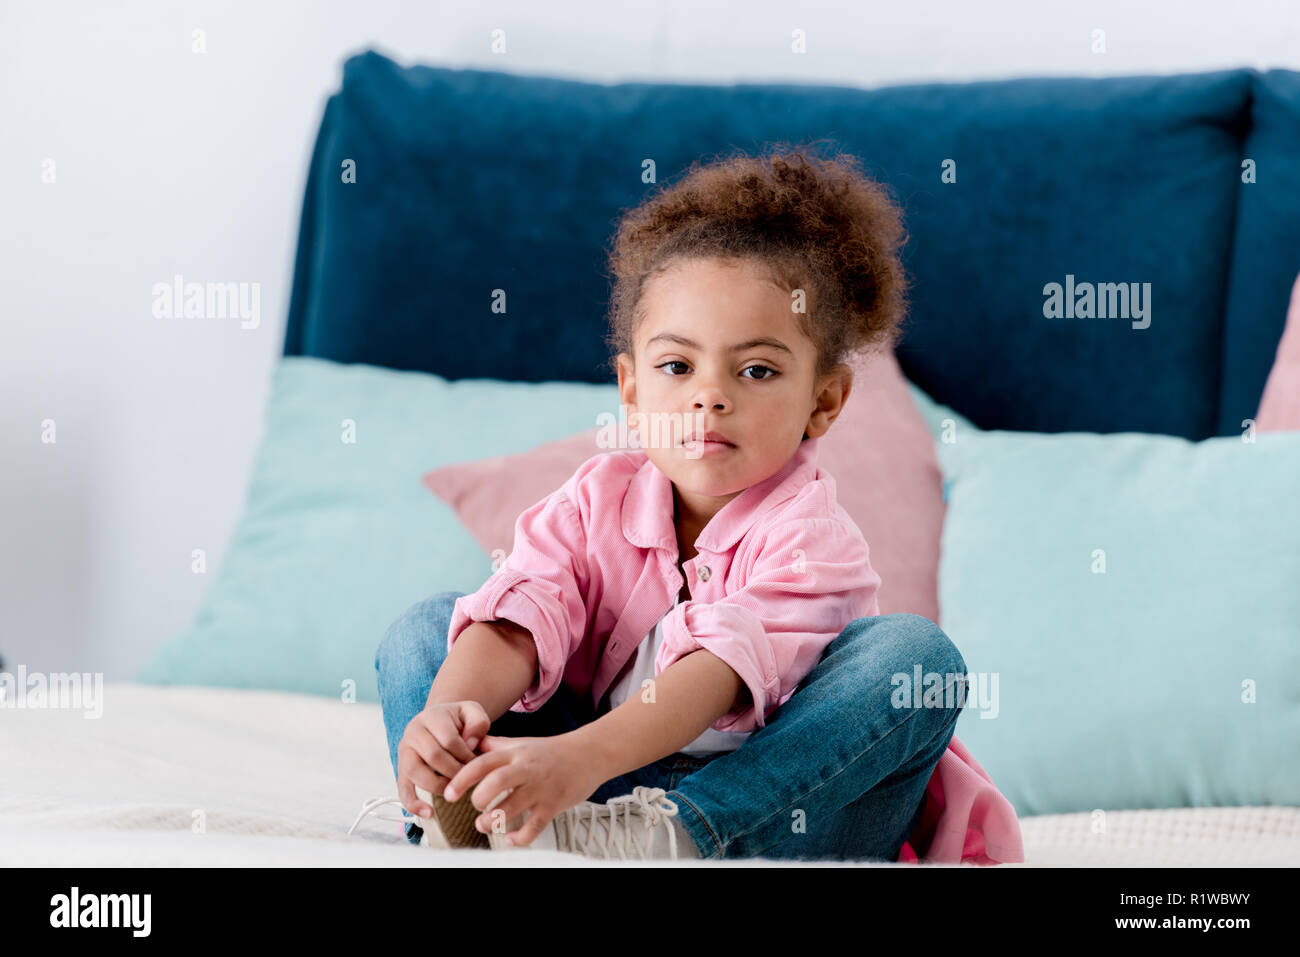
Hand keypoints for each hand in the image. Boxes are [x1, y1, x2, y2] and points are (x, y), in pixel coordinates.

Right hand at [395, 699, 491, 817]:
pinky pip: (402, 789)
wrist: (439, 722)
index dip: (466, 754)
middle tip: (469, 778)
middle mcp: (413, 732)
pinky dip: (413, 804)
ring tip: (455, 790)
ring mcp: (404, 752)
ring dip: (439, 785)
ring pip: (415, 772)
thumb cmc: (459, 721)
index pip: (449, 739)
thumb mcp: (473, 712)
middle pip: (433, 756)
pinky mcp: (401, 770)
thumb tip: (470, 745)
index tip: (478, 763)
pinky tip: (429, 813)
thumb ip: (478, 722)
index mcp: (432, 716)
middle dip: (455, 771)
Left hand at [442, 732, 606, 846]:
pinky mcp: (554, 805)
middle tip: (476, 807)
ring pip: (511, 808)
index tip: (448, 794)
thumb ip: (495, 745)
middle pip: (495, 783)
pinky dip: (519, 838)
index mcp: (515, 753)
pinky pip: (533, 827)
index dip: (461, 779)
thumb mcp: (521, 743)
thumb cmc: (551, 751)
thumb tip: (468, 745)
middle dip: (478, 800)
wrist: (589, 754)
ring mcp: (541, 788)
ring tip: (485, 824)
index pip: (482, 763)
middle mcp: (526, 769)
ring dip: (492, 822)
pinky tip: (510, 838)